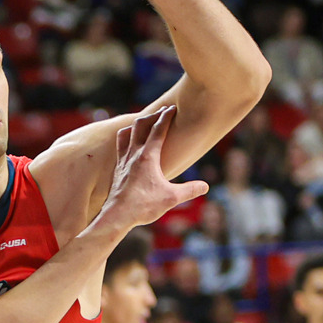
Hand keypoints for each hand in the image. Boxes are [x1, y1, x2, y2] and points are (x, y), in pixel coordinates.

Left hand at [90, 107, 210, 232]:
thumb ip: (190, 190)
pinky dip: (126, 139)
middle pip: (140, 125)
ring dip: (135, 125)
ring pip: (125, 133)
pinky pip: (120, 147)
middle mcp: (133, 154)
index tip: (172, 107)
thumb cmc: (143, 206)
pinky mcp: (117, 169)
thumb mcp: (172, 198)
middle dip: (152, 116)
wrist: (117, 215)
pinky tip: (130, 146)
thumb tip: (205, 186)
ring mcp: (122, 160)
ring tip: (143, 123)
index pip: (158, 129)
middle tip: (162, 111)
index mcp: (148, 156)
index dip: (166, 116)